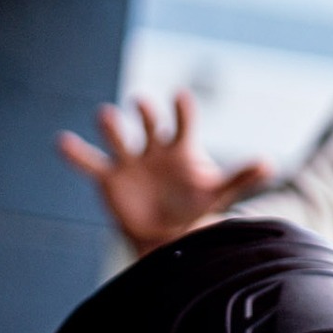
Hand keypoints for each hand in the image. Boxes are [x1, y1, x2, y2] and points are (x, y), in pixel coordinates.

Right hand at [58, 89, 274, 255]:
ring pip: (119, 138)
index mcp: (180, 147)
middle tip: (141, 104)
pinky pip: (90, 163)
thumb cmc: (193, 207)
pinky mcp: (108, 177)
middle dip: (144, 113)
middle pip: (148, 123)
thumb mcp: (216, 193)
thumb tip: (270, 163)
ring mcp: (130, 160)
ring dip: (112, 126)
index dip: (181, 110)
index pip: (182, 123)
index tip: (181, 97)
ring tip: (105, 115)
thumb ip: (240, 177)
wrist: (165, 234)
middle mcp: (153, 147)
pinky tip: (63, 142)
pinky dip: (76, 153)